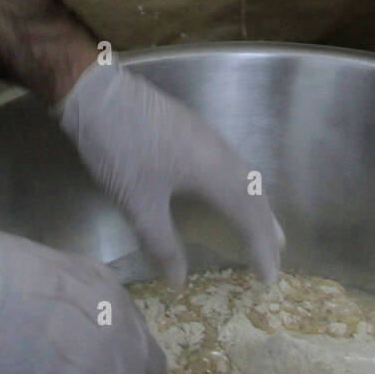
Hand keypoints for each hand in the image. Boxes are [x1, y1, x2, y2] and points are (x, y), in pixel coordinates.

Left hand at [55, 59, 283, 286]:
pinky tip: (231, 193)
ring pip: (245, 177)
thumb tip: (178, 279)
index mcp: (214, 171)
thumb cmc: (119, 149)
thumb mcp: (138, 203)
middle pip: (255, 194)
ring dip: (258, 206)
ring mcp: (208, 138)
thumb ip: (161, 242)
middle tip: (276, 256)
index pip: (249, 215)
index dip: (261, 247)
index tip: (269, 277)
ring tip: (266, 229)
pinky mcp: (194, 131)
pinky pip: (233, 165)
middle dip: (267, 228)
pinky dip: (243, 188)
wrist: (97, 93)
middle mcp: (220, 153)